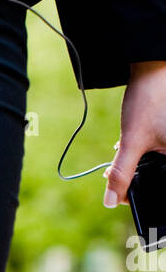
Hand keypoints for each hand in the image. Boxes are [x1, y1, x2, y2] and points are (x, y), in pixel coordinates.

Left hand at [103, 60, 165, 206]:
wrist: (150, 70)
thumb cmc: (147, 101)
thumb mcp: (131, 141)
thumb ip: (122, 173)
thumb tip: (111, 202)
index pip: (161, 188)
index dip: (147, 197)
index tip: (124, 198)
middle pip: (160, 178)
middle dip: (141, 180)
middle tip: (120, 181)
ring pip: (158, 168)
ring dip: (142, 169)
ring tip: (124, 161)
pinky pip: (160, 157)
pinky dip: (146, 158)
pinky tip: (134, 149)